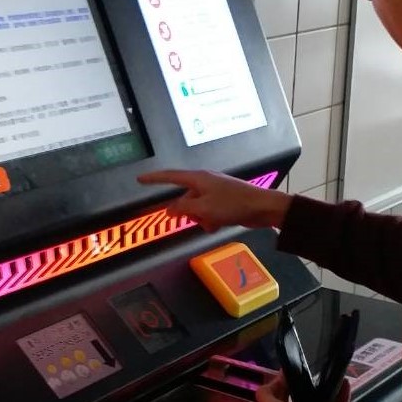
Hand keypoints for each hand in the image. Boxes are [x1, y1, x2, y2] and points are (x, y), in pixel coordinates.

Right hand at [137, 169, 291, 230]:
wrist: (262, 207)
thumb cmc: (233, 204)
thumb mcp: (204, 208)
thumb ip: (183, 209)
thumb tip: (169, 210)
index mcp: (198, 178)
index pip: (170, 176)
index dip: (154, 178)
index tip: (140, 179)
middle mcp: (205, 182)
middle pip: (185, 198)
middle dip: (188, 212)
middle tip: (199, 219)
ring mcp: (214, 191)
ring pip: (196, 207)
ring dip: (200, 218)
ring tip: (213, 223)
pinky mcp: (223, 201)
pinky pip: (207, 211)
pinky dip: (209, 219)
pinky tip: (218, 225)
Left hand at [256, 373, 353, 401]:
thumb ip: (266, 394)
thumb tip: (275, 379)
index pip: (276, 400)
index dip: (280, 383)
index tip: (289, 368)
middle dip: (302, 385)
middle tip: (309, 368)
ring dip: (324, 390)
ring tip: (326, 373)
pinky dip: (342, 396)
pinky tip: (344, 382)